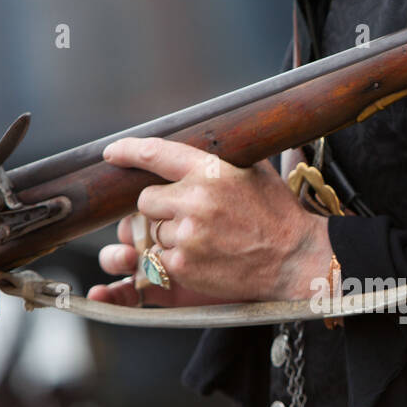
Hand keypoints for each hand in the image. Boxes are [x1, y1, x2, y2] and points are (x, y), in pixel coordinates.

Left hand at [86, 138, 331, 306]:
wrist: (295, 260)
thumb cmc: (279, 215)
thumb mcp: (256, 172)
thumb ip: (222, 158)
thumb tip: (201, 141)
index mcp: (212, 171)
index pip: (156, 153)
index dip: (129, 151)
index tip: (112, 154)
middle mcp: (195, 200)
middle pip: (147, 199)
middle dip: (162, 208)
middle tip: (190, 216)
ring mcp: (187, 235)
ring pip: (153, 231)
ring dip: (170, 236)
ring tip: (206, 240)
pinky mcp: (183, 265)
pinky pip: (159, 258)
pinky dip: (174, 260)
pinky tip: (204, 258)